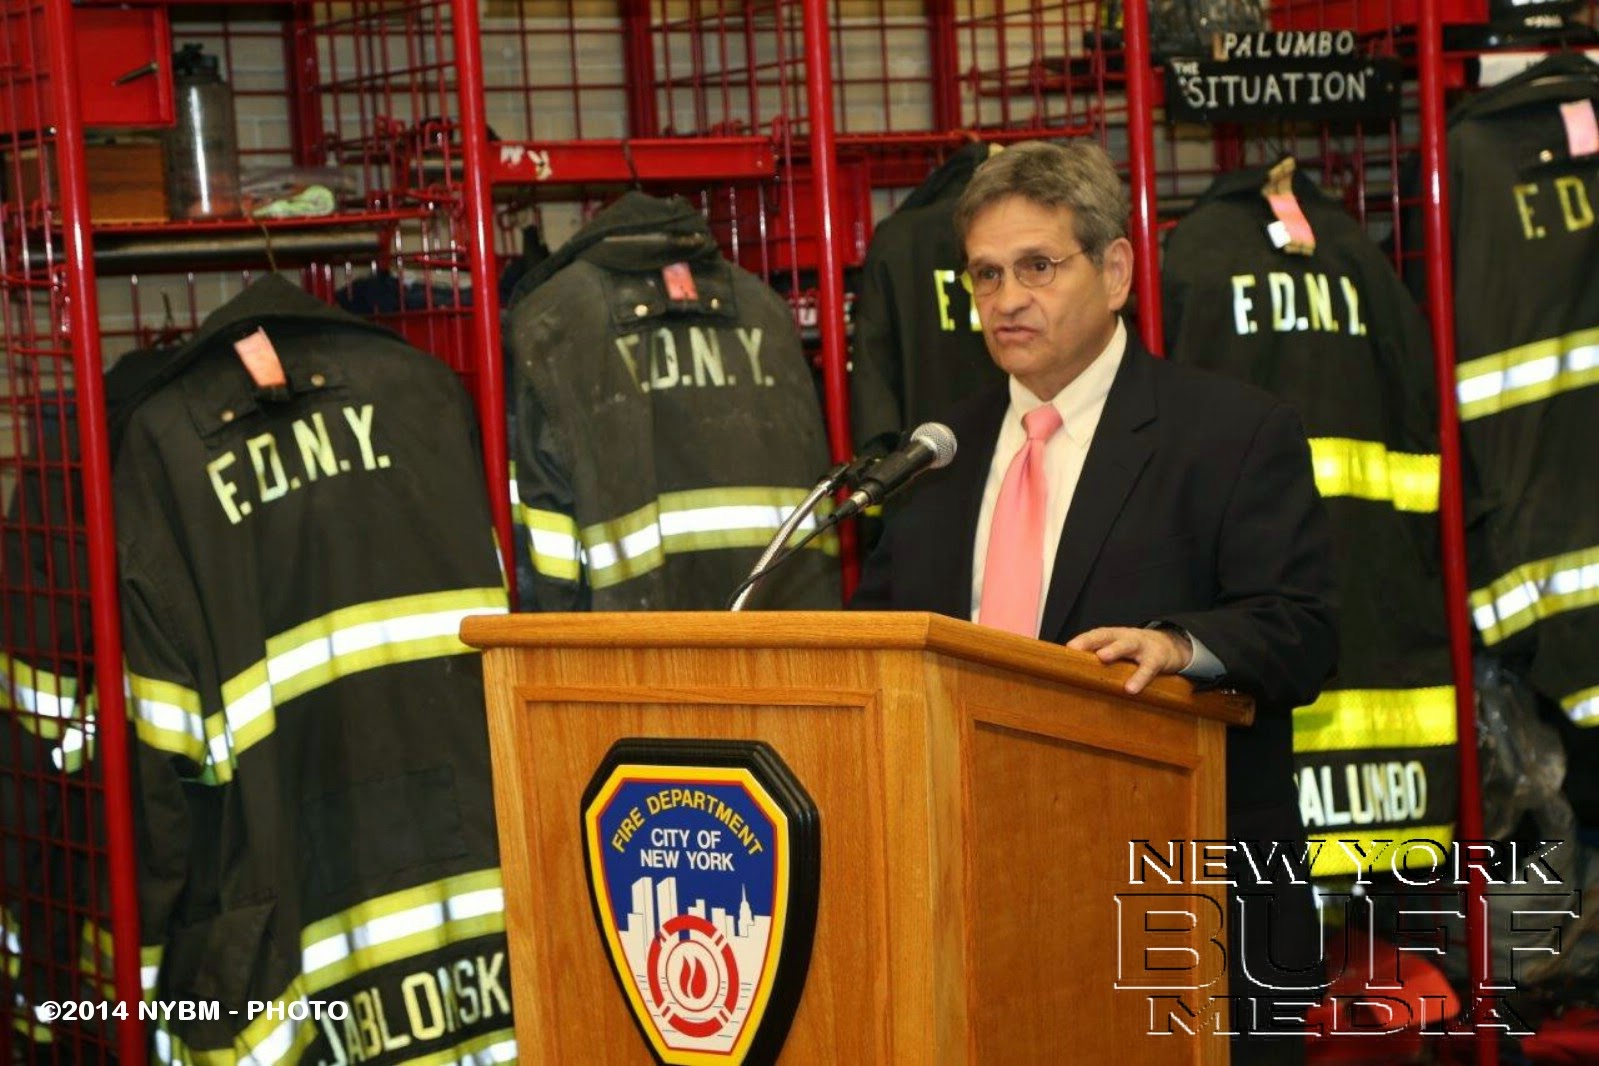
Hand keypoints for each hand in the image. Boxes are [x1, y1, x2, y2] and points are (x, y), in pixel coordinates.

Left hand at [1066, 626, 1192, 694]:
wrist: (1171, 646)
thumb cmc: (1136, 651)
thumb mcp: (1119, 650)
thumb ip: (1100, 658)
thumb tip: (1073, 674)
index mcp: (1114, 636)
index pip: (1095, 635)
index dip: (1082, 640)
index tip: (1067, 648)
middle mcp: (1125, 637)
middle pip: (1107, 635)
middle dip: (1091, 640)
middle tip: (1076, 649)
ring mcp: (1142, 646)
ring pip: (1127, 645)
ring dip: (1114, 649)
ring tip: (1102, 656)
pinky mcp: (1157, 658)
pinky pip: (1148, 668)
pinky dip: (1139, 677)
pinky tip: (1130, 689)